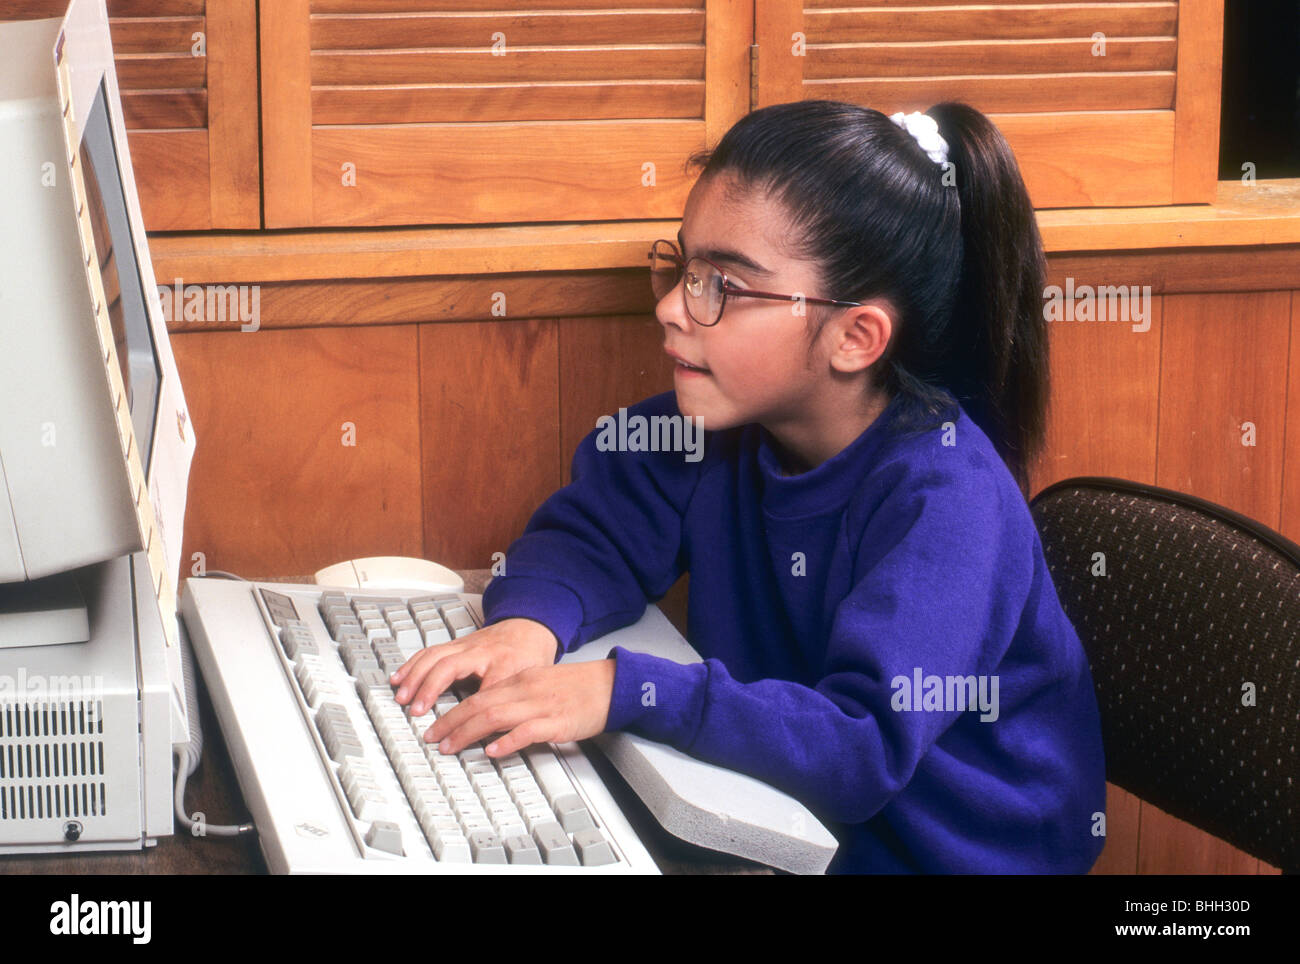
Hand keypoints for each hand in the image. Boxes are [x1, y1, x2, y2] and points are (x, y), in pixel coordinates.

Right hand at [391, 617, 558, 714]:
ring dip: (414, 675)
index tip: (447, 729)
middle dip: (428, 688)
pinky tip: (400, 676)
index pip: (478, 689)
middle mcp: (477, 650)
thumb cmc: (529, 654)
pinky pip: (429, 652)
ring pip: (434, 656)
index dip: (460, 709)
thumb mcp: (529, 680)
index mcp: (499, 661)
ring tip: (401, 695)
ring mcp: (464, 645)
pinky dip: (412, 664)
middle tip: (415, 711)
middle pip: (447, 666)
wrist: (530, 627)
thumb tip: (496, 730)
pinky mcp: (455, 645)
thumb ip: (510, 701)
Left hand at [425, 660, 616, 757]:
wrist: (610, 685)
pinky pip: (527, 731)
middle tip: (431, 738)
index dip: (452, 711)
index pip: (478, 695)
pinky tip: (493, 751)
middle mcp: (525, 690)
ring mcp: (540, 706)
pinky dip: (507, 741)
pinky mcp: (557, 722)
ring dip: (468, 732)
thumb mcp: (540, 684)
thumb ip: (515, 697)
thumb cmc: (578, 687)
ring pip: (495, 715)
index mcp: (520, 680)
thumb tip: (489, 717)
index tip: (435, 725)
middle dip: (451, 722)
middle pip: (479, 704)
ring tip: (450, 746)